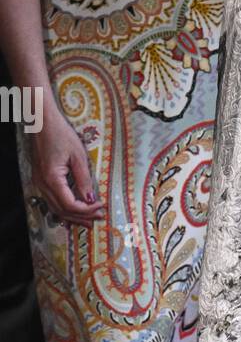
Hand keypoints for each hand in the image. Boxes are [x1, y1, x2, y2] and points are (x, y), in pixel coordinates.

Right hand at [28, 108, 103, 226]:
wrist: (42, 122)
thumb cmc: (60, 134)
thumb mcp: (78, 156)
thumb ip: (84, 179)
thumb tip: (90, 199)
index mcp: (52, 178)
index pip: (69, 205)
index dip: (86, 210)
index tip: (100, 207)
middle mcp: (42, 184)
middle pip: (61, 210)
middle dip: (81, 216)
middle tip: (98, 218)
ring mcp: (39, 182)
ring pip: (55, 207)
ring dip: (73, 215)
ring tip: (89, 219)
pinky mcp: (40, 179)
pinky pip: (52, 200)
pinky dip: (64, 208)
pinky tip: (75, 210)